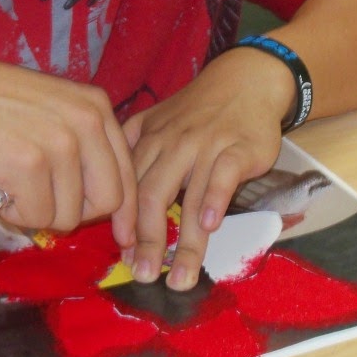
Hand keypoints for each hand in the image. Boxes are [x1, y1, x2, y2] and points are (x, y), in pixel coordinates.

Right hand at [0, 47, 136, 240]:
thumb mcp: (49, 110)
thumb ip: (80, 144)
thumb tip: (105, 199)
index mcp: (95, 107)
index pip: (128, 171)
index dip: (126, 211)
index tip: (124, 235)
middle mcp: (86, 122)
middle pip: (108, 200)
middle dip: (77, 214)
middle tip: (43, 204)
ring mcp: (60, 144)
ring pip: (69, 215)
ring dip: (37, 213)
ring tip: (9, 183)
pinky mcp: (30, 166)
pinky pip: (37, 218)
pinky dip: (14, 214)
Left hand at [121, 46, 293, 290]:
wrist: (246, 79)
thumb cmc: (199, 108)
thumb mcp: (158, 119)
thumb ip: (134, 150)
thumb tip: (110, 194)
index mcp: (149, 140)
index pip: (130, 187)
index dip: (126, 225)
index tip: (124, 258)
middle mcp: (173, 144)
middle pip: (153, 197)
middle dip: (148, 241)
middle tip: (144, 276)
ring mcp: (206, 146)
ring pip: (189, 197)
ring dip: (184, 241)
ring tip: (180, 276)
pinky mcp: (239, 148)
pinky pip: (223, 175)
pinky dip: (215, 199)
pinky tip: (210, 225)